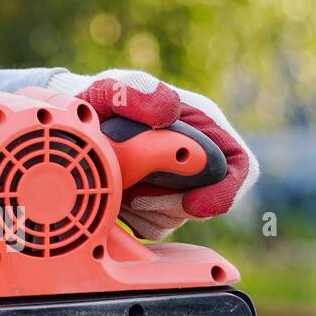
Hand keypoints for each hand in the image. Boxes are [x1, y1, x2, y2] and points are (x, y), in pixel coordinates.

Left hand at [49, 69, 257, 239]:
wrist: (77, 125)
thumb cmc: (104, 101)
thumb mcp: (114, 87)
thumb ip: (137, 91)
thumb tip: (167, 112)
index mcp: (203, 127)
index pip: (239, 166)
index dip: (225, 191)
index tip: (193, 205)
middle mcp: (196, 160)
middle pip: (208, 201)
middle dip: (171, 205)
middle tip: (136, 195)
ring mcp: (177, 187)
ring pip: (177, 218)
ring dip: (146, 209)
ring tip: (119, 183)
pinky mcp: (155, 208)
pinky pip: (152, 228)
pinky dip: (132, 219)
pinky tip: (115, 196)